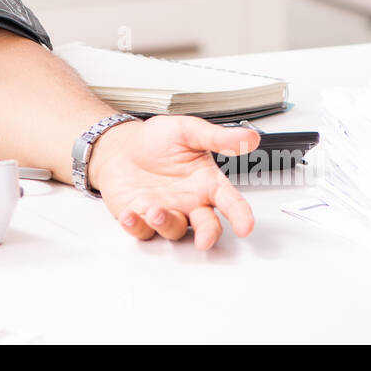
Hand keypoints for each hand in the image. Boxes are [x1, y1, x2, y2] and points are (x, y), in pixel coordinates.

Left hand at [88, 116, 258, 248]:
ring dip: (167, 224)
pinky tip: (130, 216)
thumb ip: (218, 138)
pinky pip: (142, 230)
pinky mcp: (142, 218)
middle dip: (208, 235)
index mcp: (206, 183)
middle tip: (205, 239)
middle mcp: (190, 203)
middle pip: (207, 227)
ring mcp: (167, 212)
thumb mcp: (188, 131)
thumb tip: (249, 138)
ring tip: (156, 211)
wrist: (120, 146)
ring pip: (175, 230)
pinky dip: (136, 226)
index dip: (240, 215)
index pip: (231, 202)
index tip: (245, 226)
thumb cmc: (156, 140)